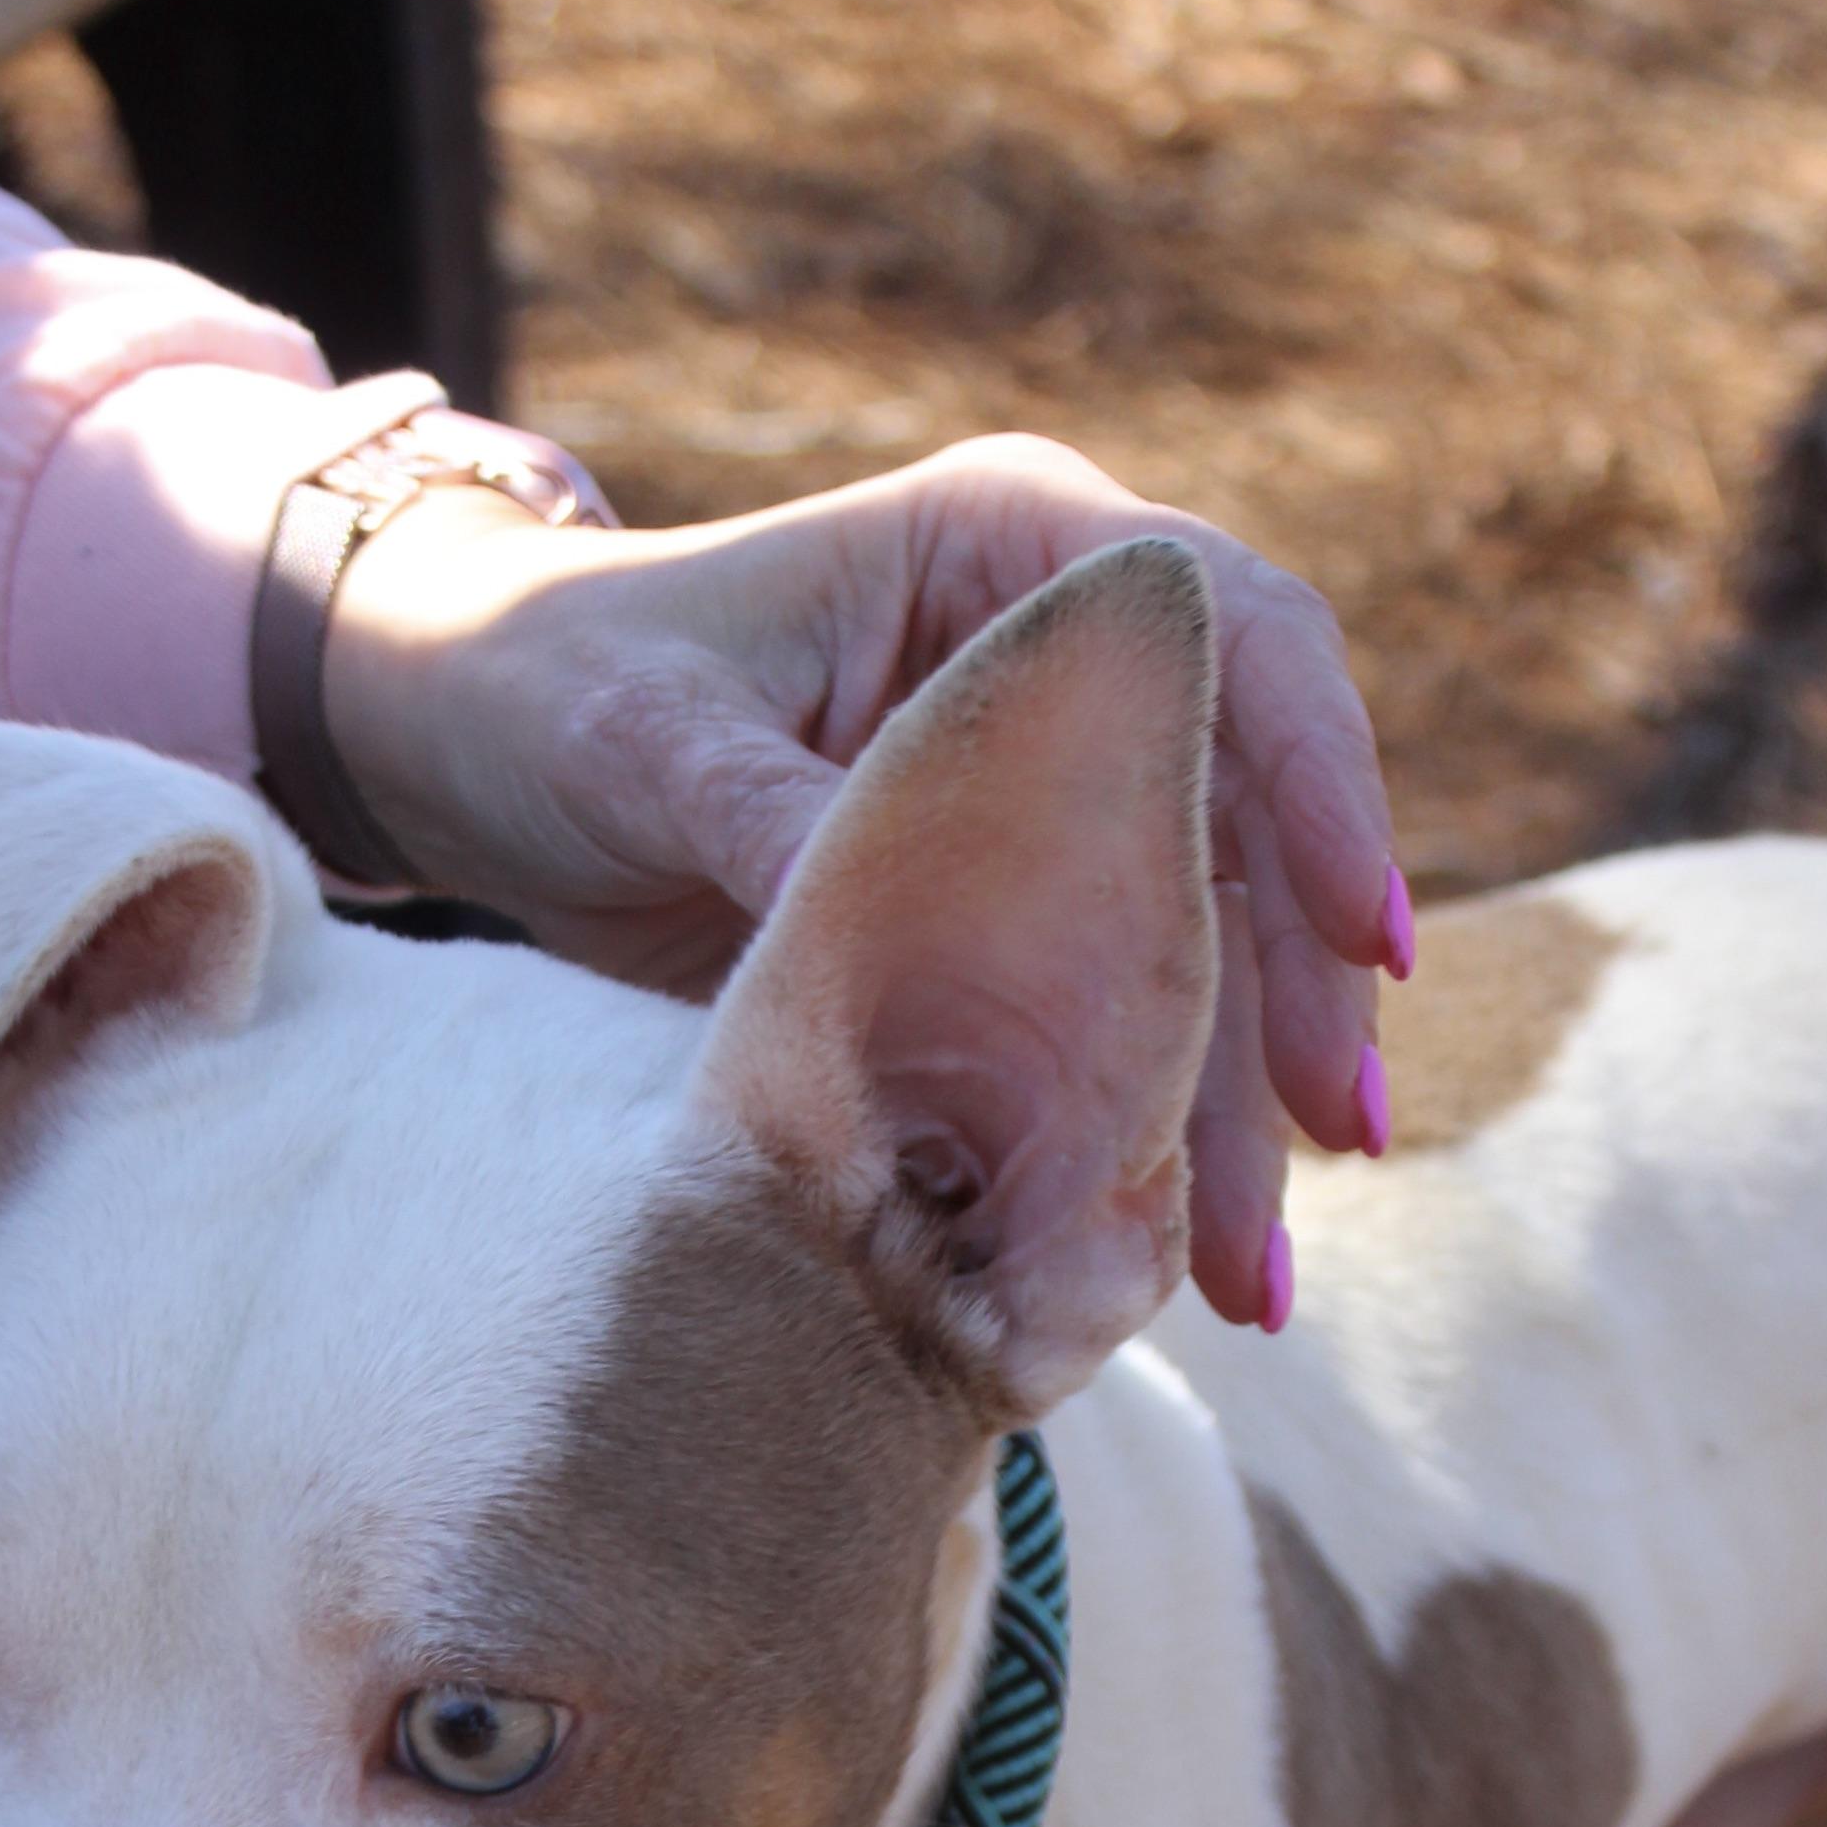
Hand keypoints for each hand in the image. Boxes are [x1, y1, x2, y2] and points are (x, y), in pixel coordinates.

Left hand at [319, 434, 1404, 1325]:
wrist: (465, 745)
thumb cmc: (548, 690)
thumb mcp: (650, 745)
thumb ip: (787, 818)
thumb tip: (908, 934)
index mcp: (1009, 544)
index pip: (1236, 635)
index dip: (1319, 787)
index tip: (1360, 938)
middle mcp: (1066, 657)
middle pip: (1250, 818)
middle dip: (1296, 994)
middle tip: (1329, 1151)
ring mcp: (1051, 790)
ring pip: (1203, 943)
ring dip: (1234, 1110)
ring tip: (1249, 1282)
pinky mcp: (1009, 914)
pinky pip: (1119, 1017)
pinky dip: (1144, 1136)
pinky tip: (1159, 1261)